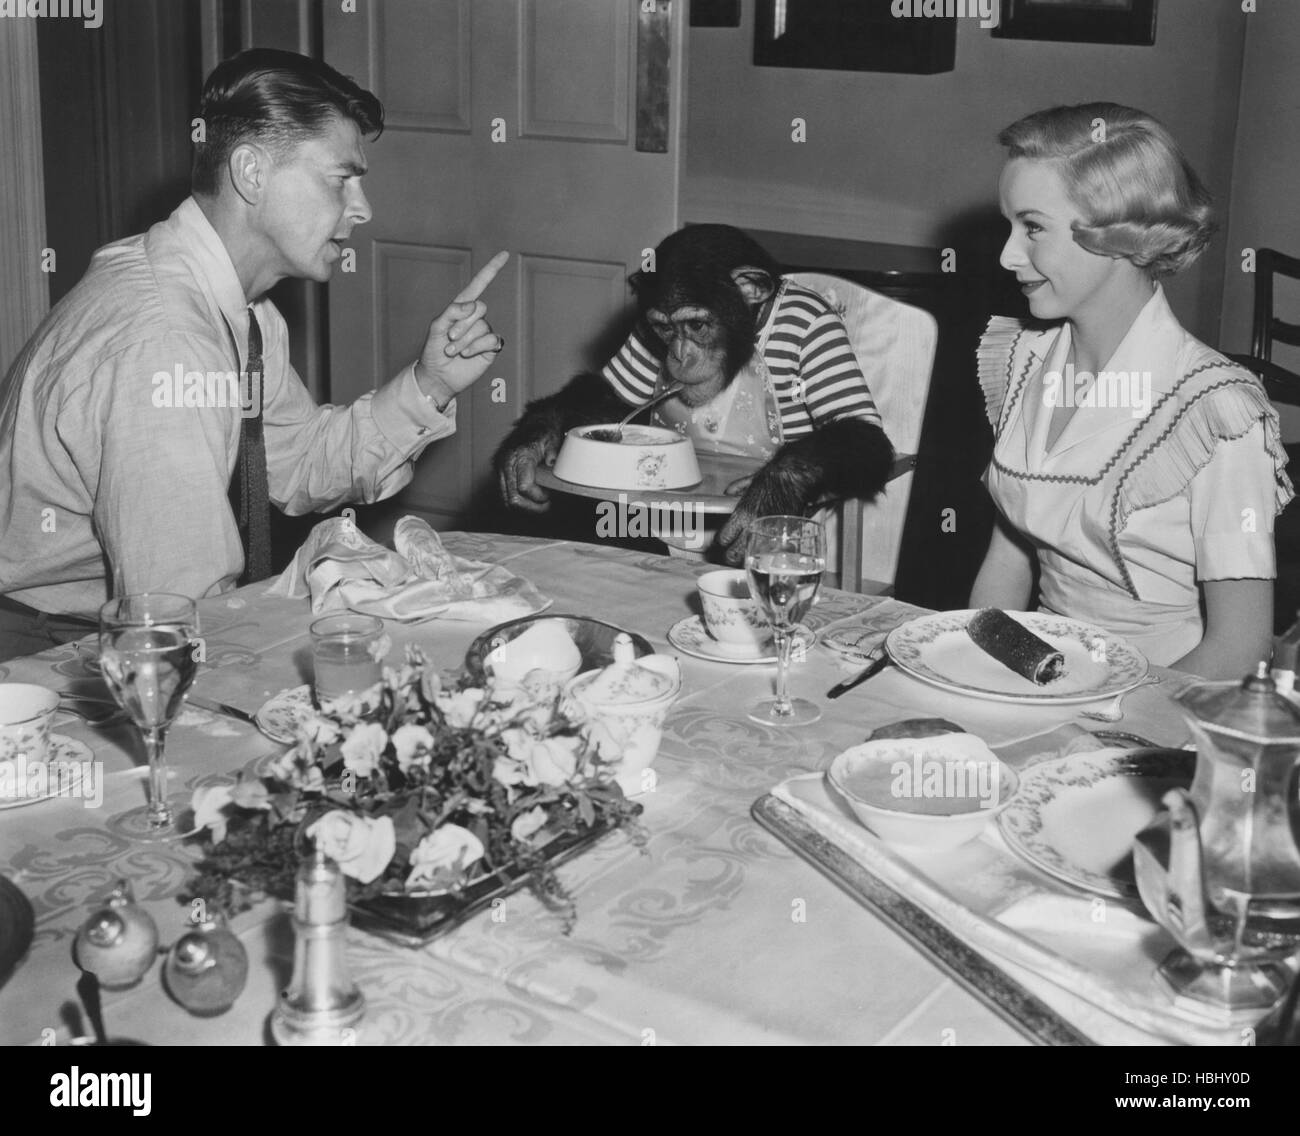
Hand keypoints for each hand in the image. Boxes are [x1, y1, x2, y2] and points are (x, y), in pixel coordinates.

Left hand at [415, 251, 508, 408]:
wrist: (438, 376)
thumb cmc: (434, 351)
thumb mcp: (436, 327)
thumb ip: (452, 312)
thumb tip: (472, 304)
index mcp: (461, 308)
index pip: (478, 285)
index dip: (491, 270)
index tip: (504, 254)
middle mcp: (475, 318)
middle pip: (479, 308)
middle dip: (462, 324)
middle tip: (450, 338)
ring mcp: (484, 333)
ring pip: (482, 326)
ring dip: (465, 340)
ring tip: (454, 351)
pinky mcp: (491, 348)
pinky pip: (491, 339)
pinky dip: (476, 347)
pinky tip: (467, 354)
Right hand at [498, 438, 557, 512]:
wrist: (534, 423)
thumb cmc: (544, 432)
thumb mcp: (554, 440)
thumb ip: (553, 452)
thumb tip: (552, 463)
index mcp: (520, 455)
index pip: (524, 487)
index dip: (539, 497)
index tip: (549, 496)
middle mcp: (506, 462)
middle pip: (513, 499)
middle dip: (532, 507)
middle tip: (545, 505)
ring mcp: (500, 467)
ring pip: (507, 500)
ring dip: (524, 506)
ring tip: (539, 502)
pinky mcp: (498, 471)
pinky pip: (505, 494)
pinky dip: (518, 500)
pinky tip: (530, 498)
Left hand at [714, 465, 805, 565]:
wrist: (793, 479)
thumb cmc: (774, 478)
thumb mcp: (750, 482)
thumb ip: (737, 489)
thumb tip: (728, 492)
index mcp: (742, 515)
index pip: (724, 538)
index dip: (722, 540)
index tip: (723, 540)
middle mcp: (753, 527)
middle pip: (734, 554)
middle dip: (731, 556)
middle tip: (732, 554)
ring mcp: (768, 535)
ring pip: (753, 556)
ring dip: (750, 556)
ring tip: (749, 554)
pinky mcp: (783, 537)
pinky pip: (772, 551)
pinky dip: (769, 552)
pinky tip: (768, 549)